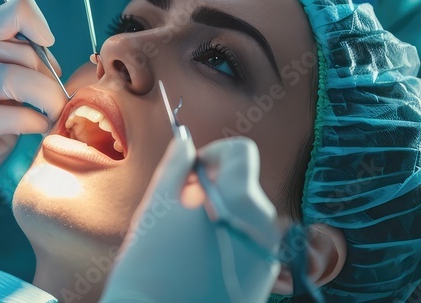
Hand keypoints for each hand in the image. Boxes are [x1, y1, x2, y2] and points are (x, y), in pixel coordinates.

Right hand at [0, 0, 68, 209]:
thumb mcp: (0, 81)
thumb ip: (22, 62)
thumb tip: (56, 66)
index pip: (15, 11)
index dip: (40, 27)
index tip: (46, 50)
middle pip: (24, 52)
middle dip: (51, 79)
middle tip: (56, 100)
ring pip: (16, 79)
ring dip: (47, 100)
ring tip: (51, 114)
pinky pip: (6, 115)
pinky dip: (32, 122)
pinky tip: (34, 129)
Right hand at [101, 135, 283, 302]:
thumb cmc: (151, 262)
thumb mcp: (158, 205)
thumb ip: (176, 166)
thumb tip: (185, 142)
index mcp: (242, 202)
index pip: (242, 151)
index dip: (213, 152)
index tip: (191, 169)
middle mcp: (266, 226)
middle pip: (243, 184)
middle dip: (212, 186)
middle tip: (179, 206)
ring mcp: (268, 255)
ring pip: (245, 214)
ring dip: (218, 212)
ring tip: (185, 237)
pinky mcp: (263, 278)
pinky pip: (248, 241)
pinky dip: (226, 238)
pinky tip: (197, 259)